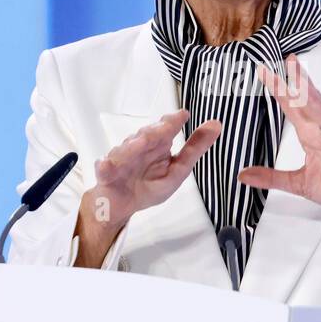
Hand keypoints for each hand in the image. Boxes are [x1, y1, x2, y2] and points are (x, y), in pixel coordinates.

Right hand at [74, 109, 220, 267]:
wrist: (122, 206)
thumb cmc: (149, 187)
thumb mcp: (178, 170)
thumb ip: (195, 148)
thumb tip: (216, 124)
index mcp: (158, 144)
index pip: (166, 128)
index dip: (173, 121)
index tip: (183, 115)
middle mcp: (139, 146)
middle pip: (146, 135)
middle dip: (154, 131)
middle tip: (165, 128)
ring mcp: (121, 158)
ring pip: (126, 149)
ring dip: (132, 146)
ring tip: (141, 143)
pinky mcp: (106, 173)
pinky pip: (104, 168)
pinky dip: (104, 166)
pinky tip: (105, 165)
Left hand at [239, 54, 320, 252]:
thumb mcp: (297, 182)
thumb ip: (271, 177)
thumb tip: (243, 175)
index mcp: (310, 135)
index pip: (291, 106)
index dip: (278, 88)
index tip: (264, 71)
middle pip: (309, 101)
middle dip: (299, 80)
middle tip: (289, 60)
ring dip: (316, 98)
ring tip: (304, 83)